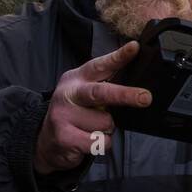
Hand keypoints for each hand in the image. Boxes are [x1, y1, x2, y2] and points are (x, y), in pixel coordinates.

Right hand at [33, 41, 150, 175]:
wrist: (47, 142)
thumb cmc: (74, 114)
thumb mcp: (84, 93)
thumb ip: (104, 86)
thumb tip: (136, 89)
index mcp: (77, 78)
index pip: (100, 65)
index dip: (118, 57)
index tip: (134, 48)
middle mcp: (68, 93)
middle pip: (101, 93)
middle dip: (125, 95)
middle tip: (145, 98)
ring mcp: (64, 115)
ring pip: (106, 122)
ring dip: (107, 129)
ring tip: (92, 128)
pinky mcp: (64, 136)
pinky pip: (100, 141)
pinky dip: (102, 144)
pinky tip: (88, 141)